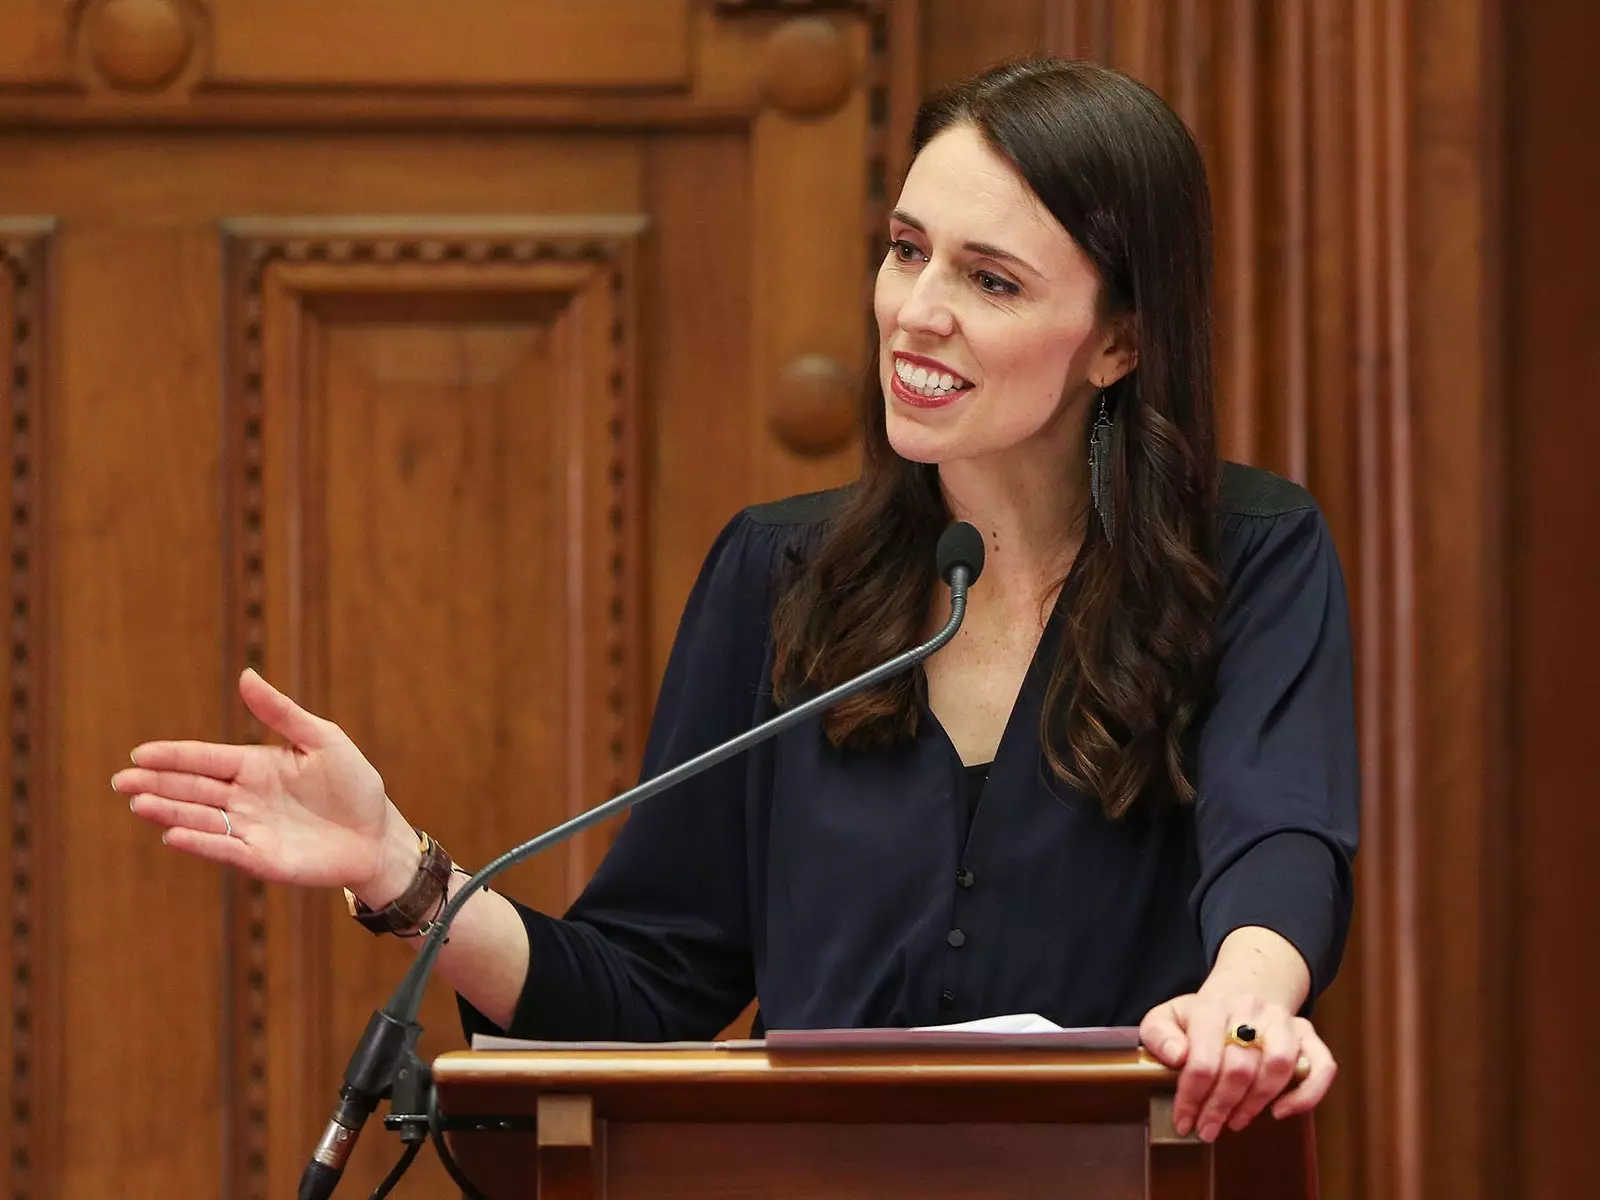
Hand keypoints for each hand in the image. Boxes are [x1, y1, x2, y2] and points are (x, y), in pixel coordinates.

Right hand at [111, 668, 417, 899]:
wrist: (377, 834)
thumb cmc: (354, 785)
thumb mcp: (322, 739)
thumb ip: (282, 712)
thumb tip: (246, 674)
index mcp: (256, 765)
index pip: (206, 758)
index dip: (173, 756)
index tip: (140, 753)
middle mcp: (245, 798)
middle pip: (193, 788)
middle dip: (157, 784)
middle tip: (121, 780)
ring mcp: (250, 829)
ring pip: (201, 818)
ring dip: (170, 811)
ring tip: (139, 803)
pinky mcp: (260, 859)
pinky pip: (224, 848)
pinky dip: (200, 841)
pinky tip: (173, 833)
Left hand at [1140, 989, 1336, 1140]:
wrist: (1241, 990)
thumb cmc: (1200, 1015)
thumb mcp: (1167, 1016)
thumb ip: (1159, 1034)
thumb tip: (1178, 1057)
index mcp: (1212, 1005)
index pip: (1203, 1058)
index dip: (1192, 1097)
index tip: (1184, 1120)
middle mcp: (1252, 1010)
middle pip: (1240, 1068)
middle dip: (1219, 1107)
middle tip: (1206, 1129)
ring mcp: (1284, 1021)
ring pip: (1278, 1067)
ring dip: (1254, 1104)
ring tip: (1234, 1122)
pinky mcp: (1308, 1034)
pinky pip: (1322, 1065)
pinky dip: (1306, 1094)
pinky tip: (1280, 1112)